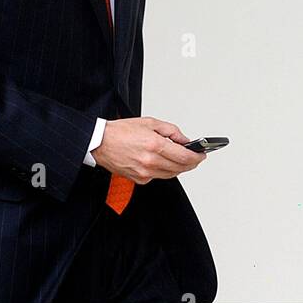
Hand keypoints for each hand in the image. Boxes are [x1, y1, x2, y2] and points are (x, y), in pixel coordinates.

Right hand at [90, 116, 206, 182]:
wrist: (100, 142)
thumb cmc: (120, 131)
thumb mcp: (150, 123)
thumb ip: (171, 131)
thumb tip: (185, 141)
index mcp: (155, 145)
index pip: (185, 157)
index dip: (197, 157)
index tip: (202, 154)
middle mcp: (150, 161)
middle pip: (180, 168)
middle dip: (192, 163)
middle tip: (196, 157)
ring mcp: (144, 172)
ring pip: (171, 174)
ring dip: (180, 168)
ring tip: (183, 160)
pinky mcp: (139, 179)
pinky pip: (158, 177)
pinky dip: (165, 171)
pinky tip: (164, 163)